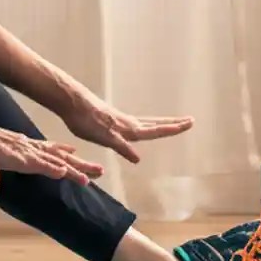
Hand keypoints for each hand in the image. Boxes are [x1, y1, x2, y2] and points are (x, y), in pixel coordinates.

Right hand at [0, 122, 104, 196]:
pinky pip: (41, 165)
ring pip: (57, 163)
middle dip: (81, 165)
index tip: (78, 152)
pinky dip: (53, 169)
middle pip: (62, 157)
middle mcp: (32, 148)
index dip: (65, 152)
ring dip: (74, 170)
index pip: (51, 150)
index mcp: (27, 147)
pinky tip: (64, 172)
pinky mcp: (21, 158)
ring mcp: (29, 153)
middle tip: (100, 171)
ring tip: (90, 178)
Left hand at [63, 99, 193, 163]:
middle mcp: (127, 123)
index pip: (156, 130)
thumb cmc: (85, 120)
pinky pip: (133, 123)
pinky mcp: (110, 118)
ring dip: (160, 123)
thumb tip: (139, 159)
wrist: (71, 101)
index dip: (172, 129)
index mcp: (128, 128)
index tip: (190, 123)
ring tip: (170, 123)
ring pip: (145, 122)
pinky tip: (137, 128)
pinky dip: (143, 125)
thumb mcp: (103, 137)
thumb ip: (121, 147)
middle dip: (172, 124)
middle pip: (155, 124)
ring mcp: (119, 119)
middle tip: (189, 121)